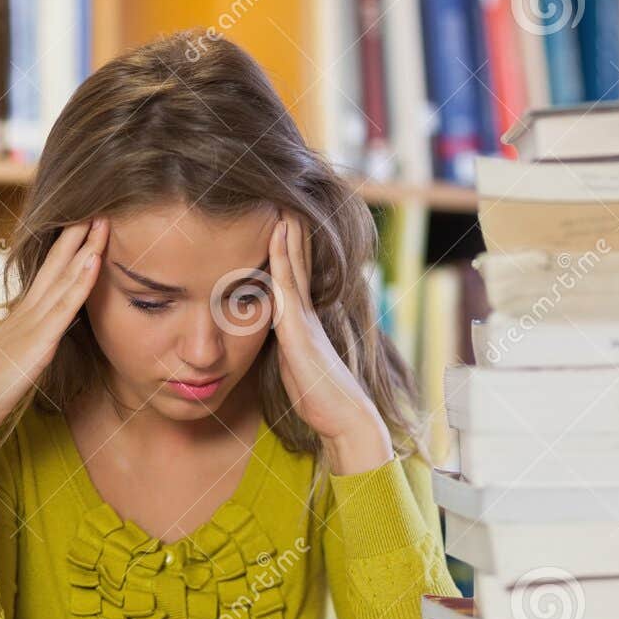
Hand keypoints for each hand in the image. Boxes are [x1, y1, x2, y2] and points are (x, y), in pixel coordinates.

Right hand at [0, 219, 108, 491]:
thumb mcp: (12, 362)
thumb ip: (26, 347)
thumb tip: (39, 344)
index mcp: (21, 318)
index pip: (48, 275)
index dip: (66, 249)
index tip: (83, 225)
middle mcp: (26, 313)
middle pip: (56, 266)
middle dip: (77, 236)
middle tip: (97, 207)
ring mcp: (32, 324)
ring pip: (64, 278)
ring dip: (85, 248)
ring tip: (102, 220)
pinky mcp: (38, 342)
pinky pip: (65, 305)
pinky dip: (81, 280)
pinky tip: (95, 259)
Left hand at [267, 211, 392, 473]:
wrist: (345, 420)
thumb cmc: (320, 400)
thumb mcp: (295, 367)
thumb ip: (286, 348)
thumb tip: (273, 340)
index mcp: (303, 323)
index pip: (294, 278)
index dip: (288, 249)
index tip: (279, 220)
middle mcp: (307, 316)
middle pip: (297, 264)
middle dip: (291, 232)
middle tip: (283, 198)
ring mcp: (305, 321)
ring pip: (294, 269)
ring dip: (287, 236)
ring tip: (280, 204)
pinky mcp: (301, 332)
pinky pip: (288, 289)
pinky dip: (283, 261)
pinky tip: (277, 238)